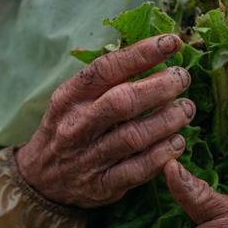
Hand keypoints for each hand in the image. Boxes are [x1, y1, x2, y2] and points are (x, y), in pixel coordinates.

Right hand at [15, 33, 195, 208]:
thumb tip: (154, 52)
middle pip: (123, 101)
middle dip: (161, 87)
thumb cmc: (69, 128)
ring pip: (135, 136)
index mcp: (69, 98)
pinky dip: (162, 155)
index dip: (142, 53)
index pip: (107, 69)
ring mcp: (88, 158)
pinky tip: (177, 142)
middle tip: (182, 78)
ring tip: (185, 109)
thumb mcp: (74, 99)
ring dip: (168, 120)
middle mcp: (76, 126)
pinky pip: (137, 170)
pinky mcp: (102, 185)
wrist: (42, 179)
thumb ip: (107, 80)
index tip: (171, 42)